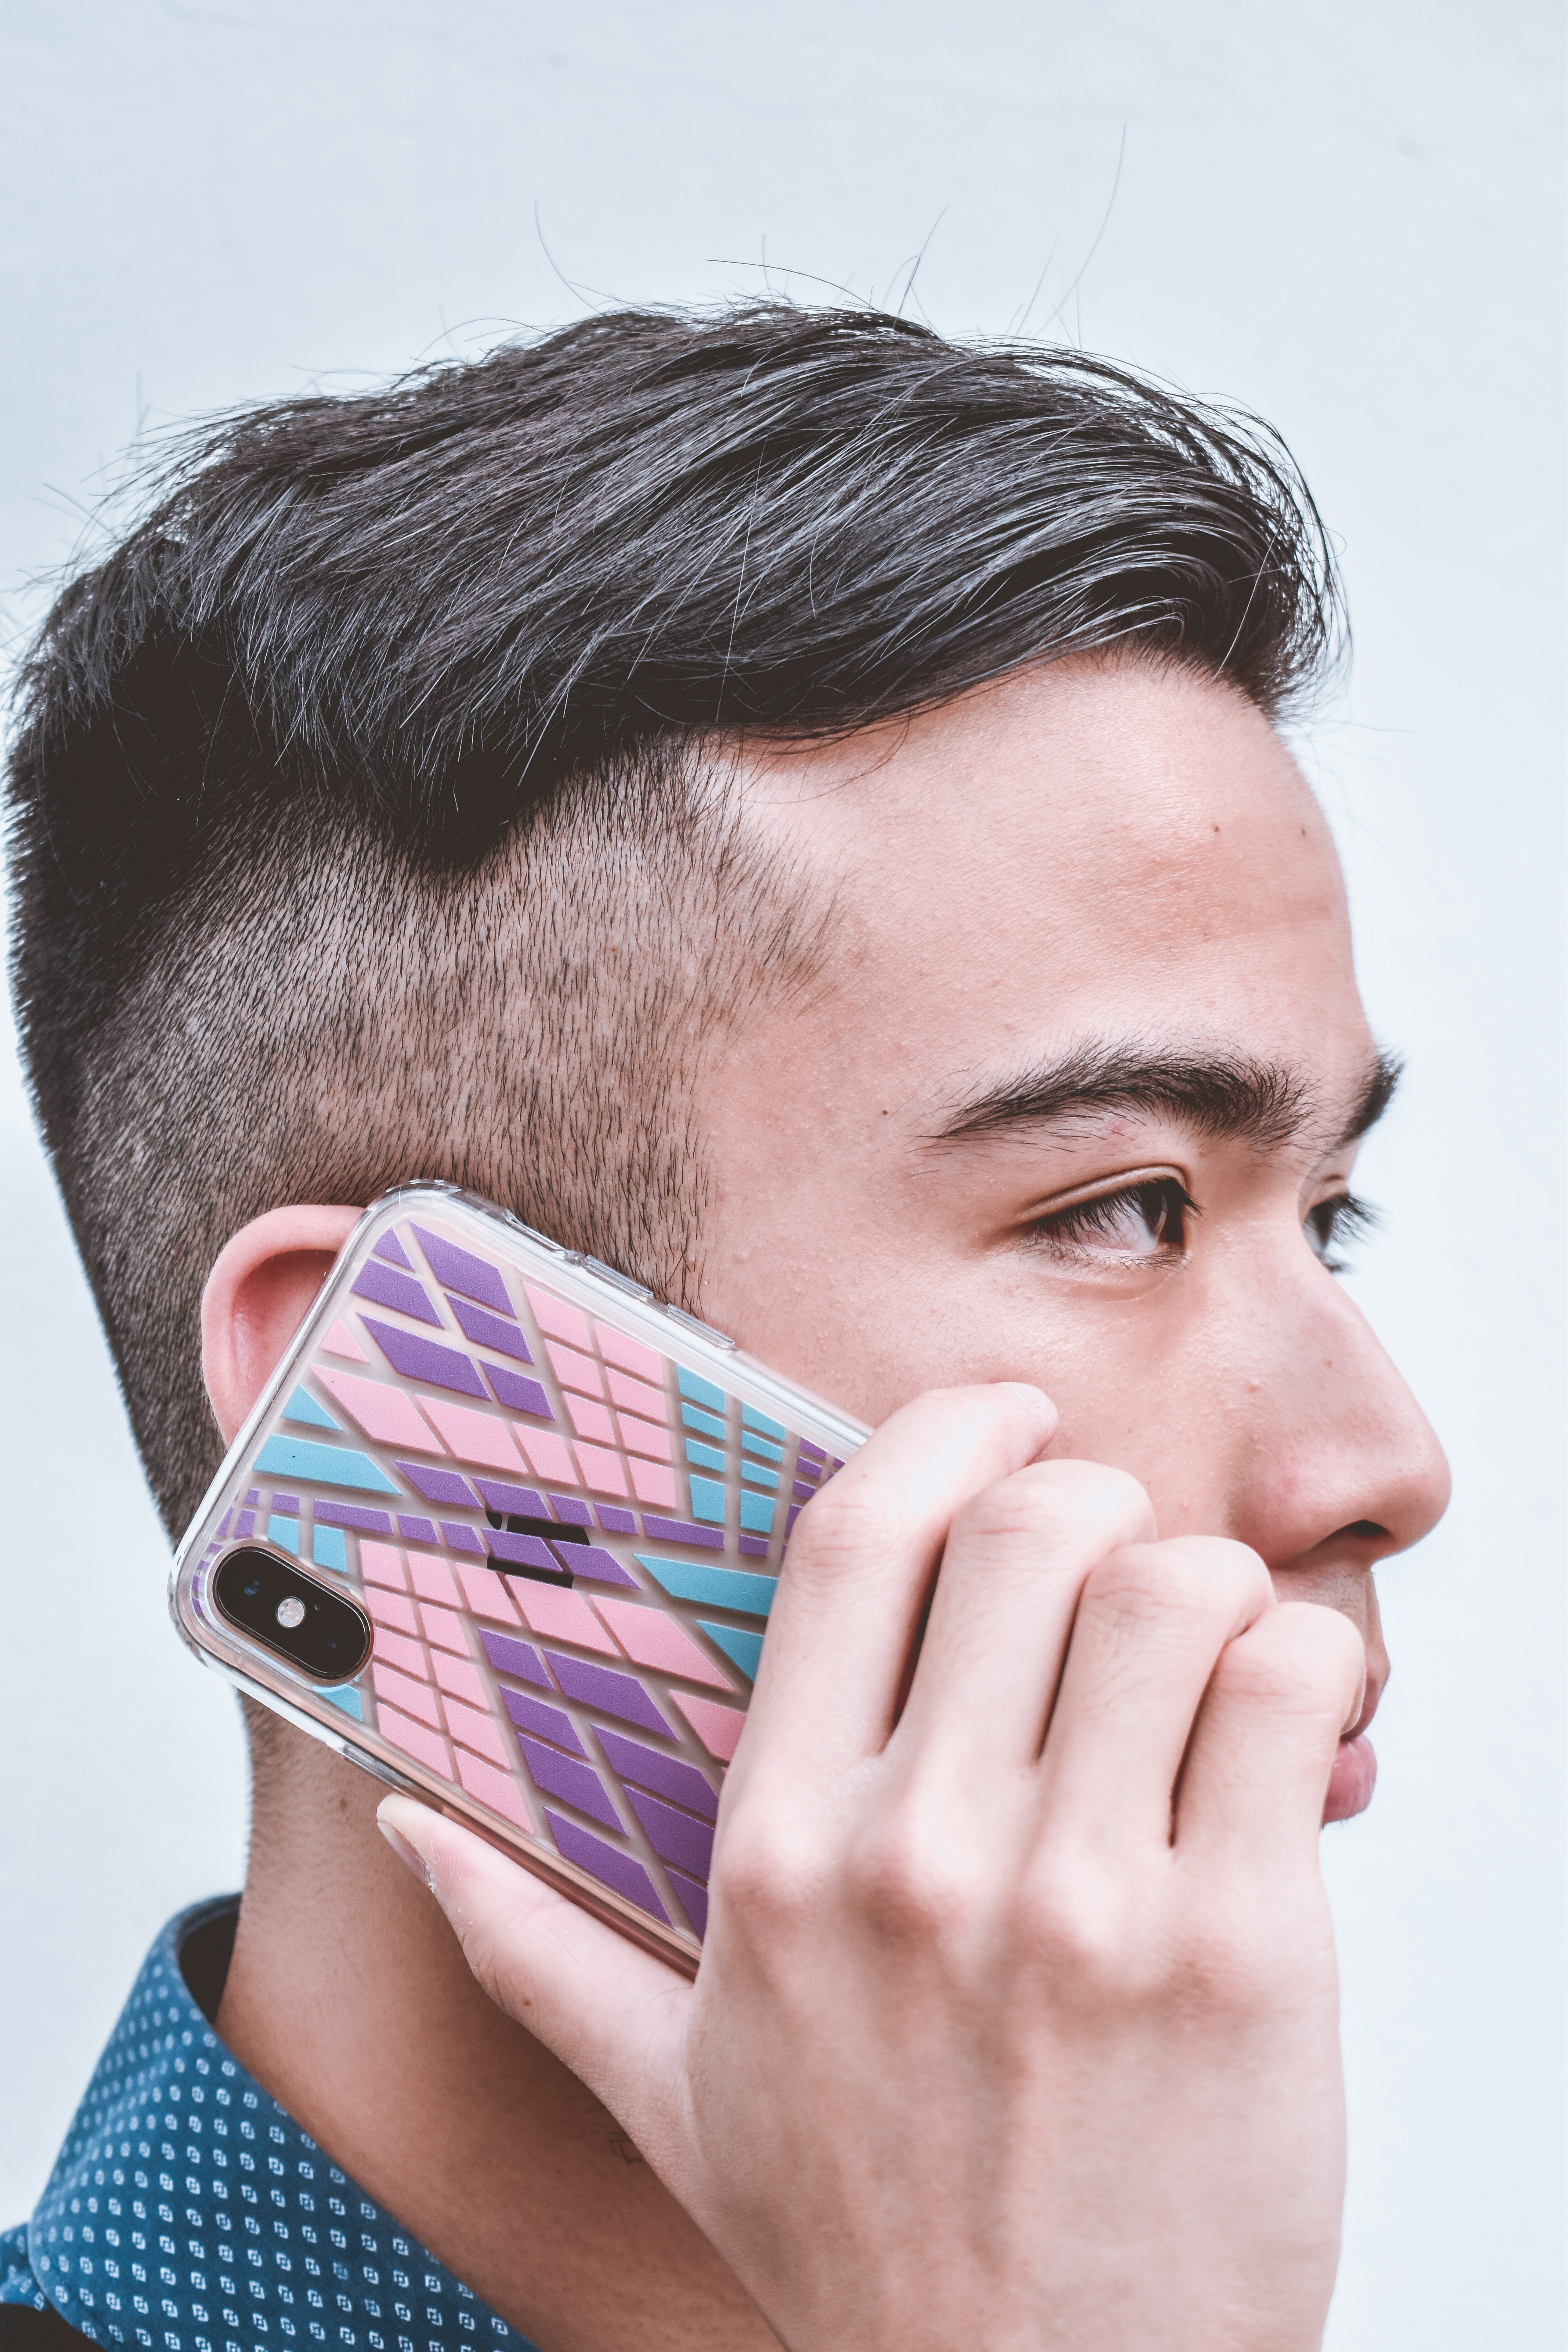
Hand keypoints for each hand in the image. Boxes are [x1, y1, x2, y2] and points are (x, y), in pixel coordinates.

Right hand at [379, 1384, 1362, 2351]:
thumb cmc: (867, 2244)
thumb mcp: (666, 2095)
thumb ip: (525, 1945)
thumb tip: (399, 1826)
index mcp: (779, 1861)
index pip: (856, 1543)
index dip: (944, 1434)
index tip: (1000, 1414)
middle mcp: (917, 1859)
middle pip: (1030, 1532)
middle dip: (1089, 1503)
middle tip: (1109, 1557)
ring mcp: (1082, 1904)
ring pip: (1172, 1589)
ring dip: (1203, 1585)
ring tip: (1196, 1649)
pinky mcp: (1242, 1953)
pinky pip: (1288, 1693)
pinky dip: (1301, 1668)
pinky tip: (1275, 1725)